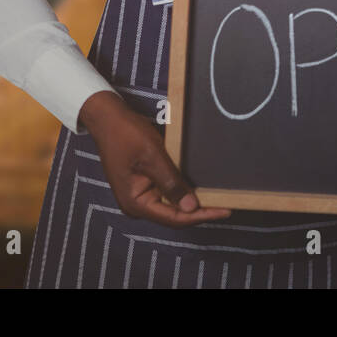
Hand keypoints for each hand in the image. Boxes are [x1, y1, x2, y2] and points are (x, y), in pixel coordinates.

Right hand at [79, 91, 231, 227]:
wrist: (108, 118)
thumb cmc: (126, 135)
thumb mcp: (153, 157)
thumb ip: (171, 183)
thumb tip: (191, 207)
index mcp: (135, 203)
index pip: (175, 218)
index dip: (201, 215)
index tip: (225, 210)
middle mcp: (137, 204)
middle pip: (174, 214)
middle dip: (199, 210)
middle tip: (228, 205)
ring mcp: (140, 194)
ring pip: (172, 203)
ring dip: (193, 200)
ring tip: (219, 198)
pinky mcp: (145, 184)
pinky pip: (168, 191)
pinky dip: (184, 190)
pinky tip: (201, 186)